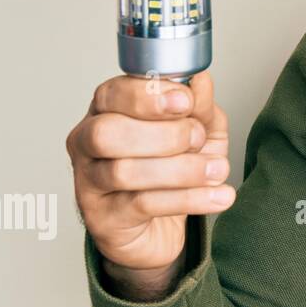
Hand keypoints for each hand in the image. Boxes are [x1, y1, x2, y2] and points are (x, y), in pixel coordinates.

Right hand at [67, 70, 232, 275]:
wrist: (158, 226)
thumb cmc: (173, 165)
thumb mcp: (197, 129)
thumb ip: (197, 105)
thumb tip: (200, 80)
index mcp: (107, 110)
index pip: (112, 94)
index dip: (149, 96)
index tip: (185, 100)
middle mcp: (87, 143)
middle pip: (107, 132)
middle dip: (163, 134)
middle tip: (198, 139)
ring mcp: (89, 183)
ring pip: (124, 171)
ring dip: (182, 169)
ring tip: (218, 170)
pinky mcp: (104, 218)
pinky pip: (143, 205)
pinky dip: (189, 198)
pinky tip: (218, 196)